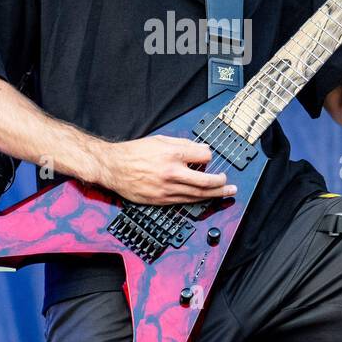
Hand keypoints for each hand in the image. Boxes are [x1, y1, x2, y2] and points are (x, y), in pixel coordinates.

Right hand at [97, 136, 235, 204]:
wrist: (113, 167)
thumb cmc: (133, 152)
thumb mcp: (159, 140)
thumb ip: (183, 144)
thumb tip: (202, 149)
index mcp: (172, 154)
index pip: (203, 156)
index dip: (208, 156)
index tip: (208, 157)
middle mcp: (172, 173)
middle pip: (206, 181)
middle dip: (221, 182)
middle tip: (228, 182)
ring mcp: (166, 189)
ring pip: (197, 194)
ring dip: (215, 194)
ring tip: (226, 192)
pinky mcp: (161, 200)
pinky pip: (184, 201)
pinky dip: (197, 200)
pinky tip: (205, 198)